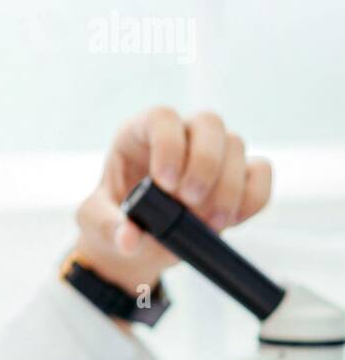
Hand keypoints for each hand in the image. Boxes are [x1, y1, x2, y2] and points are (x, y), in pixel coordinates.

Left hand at [69, 107, 272, 296]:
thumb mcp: (97, 224)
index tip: (164, 184)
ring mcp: (211, 152)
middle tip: (189, 203)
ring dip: (227, 187)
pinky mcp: (237, 175)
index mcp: (139, 134)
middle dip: (204, 164)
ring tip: (205, 223)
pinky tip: (231, 221)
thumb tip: (129, 239)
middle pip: (208, 122)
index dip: (169, 145)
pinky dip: (252, 197)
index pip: (162, 117)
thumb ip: (109, 228)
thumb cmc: (113, 221)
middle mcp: (179, 135)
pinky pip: (260, 172)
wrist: (138, 242)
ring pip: (236, 145)